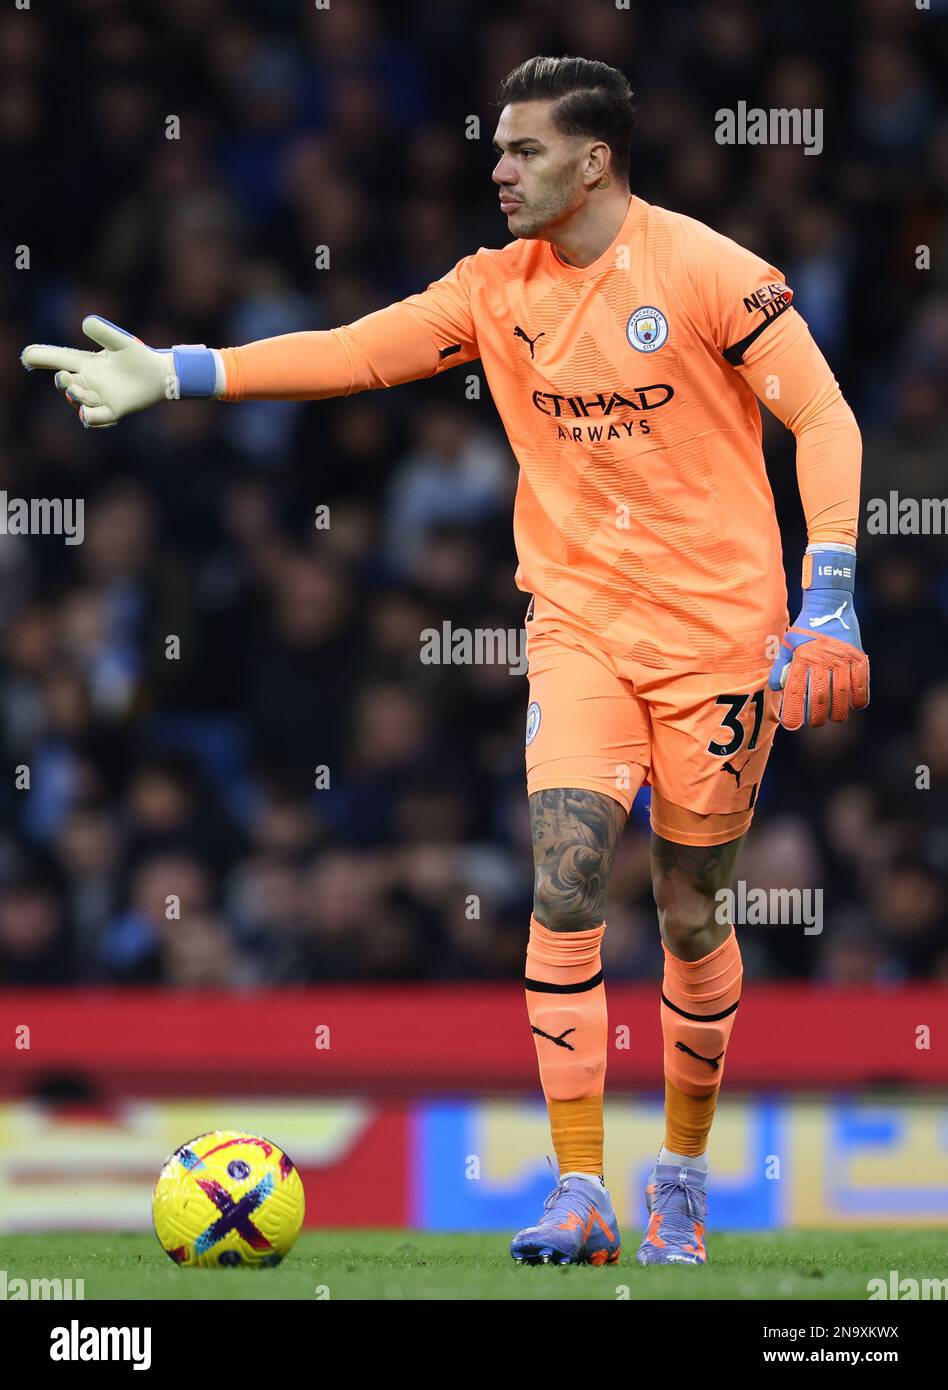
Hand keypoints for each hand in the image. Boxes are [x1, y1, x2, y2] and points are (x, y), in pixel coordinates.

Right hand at [21, 315, 216, 427]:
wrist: (160, 375)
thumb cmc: (138, 357)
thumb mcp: (119, 341)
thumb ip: (103, 331)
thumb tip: (84, 323)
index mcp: (86, 363)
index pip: (58, 359)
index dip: (41, 357)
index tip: (27, 357)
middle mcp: (89, 382)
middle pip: (65, 383)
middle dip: (62, 381)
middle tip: (64, 376)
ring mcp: (100, 398)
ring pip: (79, 400)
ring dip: (77, 395)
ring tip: (81, 389)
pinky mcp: (114, 410)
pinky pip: (96, 418)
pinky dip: (91, 418)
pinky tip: (87, 415)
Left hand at [769, 546, 869, 729]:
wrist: (829, 605)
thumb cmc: (805, 630)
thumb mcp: (787, 644)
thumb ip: (780, 667)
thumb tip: (776, 689)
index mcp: (802, 658)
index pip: (797, 692)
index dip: (794, 711)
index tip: (793, 725)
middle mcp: (823, 660)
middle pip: (821, 697)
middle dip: (818, 716)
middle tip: (816, 724)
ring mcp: (843, 659)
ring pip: (843, 695)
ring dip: (839, 711)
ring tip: (834, 718)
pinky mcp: (859, 657)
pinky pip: (861, 684)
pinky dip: (859, 698)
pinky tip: (854, 705)